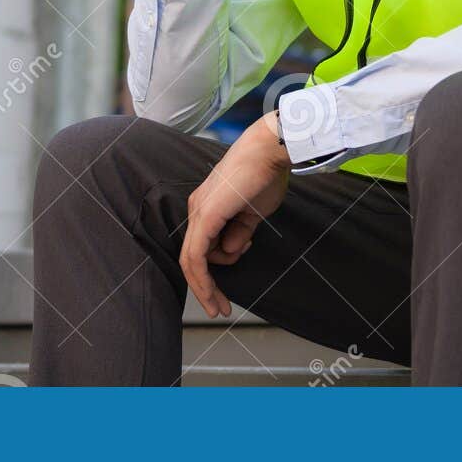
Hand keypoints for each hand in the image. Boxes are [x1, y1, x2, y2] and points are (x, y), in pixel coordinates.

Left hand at [179, 113, 290, 317]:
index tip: (223, 297)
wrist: (269, 150)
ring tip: (238, 263)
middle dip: (204, 289)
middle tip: (219, 311)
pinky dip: (202, 279)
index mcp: (206, 208)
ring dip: (209, 284)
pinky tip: (211, 293)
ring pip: (192, 261)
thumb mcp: (254, 213)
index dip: (210, 276)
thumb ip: (240, 233)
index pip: (200, 249)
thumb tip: (233, 250)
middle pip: (192, 259)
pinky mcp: (206, 216)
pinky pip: (196, 256)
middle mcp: (197, 210)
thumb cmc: (265, 175)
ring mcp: (199, 213)